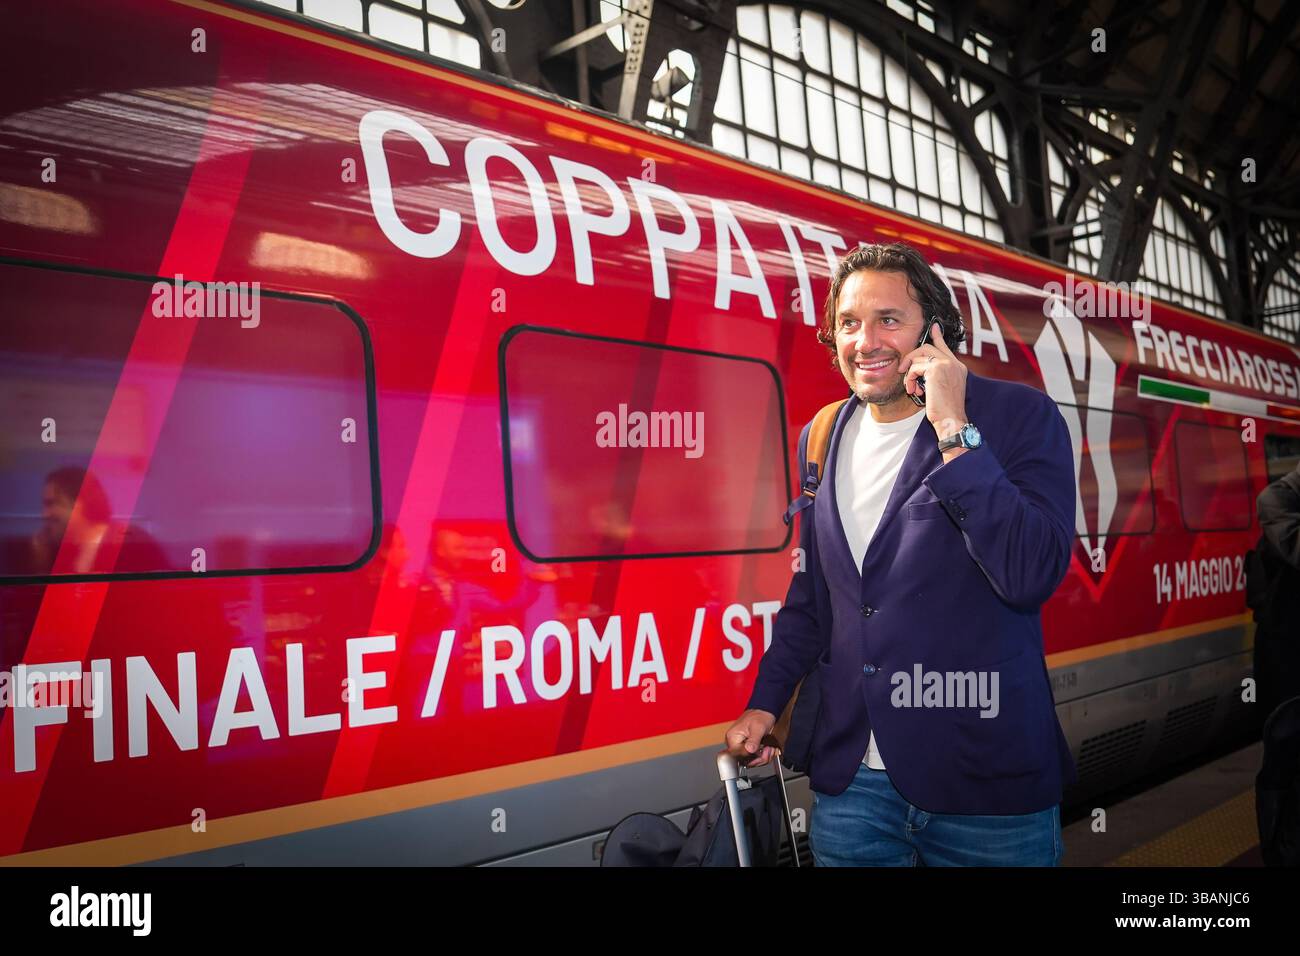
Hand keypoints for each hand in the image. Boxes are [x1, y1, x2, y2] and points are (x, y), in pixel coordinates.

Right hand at [723, 709, 776, 766]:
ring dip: (763, 757)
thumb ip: (753, 740)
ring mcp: (741, 746)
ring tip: (769, 748)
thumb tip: (749, 750)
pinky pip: (754, 757)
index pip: (739, 756)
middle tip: (768, 750)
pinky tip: (767, 749)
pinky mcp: (747, 748)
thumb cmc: (759, 716)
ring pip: (751, 761)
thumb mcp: (758, 728)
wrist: (764, 712)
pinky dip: (763, 755)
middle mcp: (735, 744)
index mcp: (732, 738)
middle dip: (760, 758)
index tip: (761, 753)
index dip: (752, 757)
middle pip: (745, 760)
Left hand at [902, 322, 967, 438]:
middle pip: (927, 347)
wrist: (951, 421)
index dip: (937, 336)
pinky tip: (913, 391)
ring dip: (910, 372)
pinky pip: (914, 367)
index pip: (945, 347)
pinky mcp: (936, 369)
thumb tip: (919, 369)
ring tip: (911, 387)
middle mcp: (954, 363)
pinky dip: (910, 379)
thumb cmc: (945, 411)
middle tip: (902, 370)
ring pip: (919, 356)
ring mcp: (946, 364)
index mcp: (958, 368)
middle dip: (911, 357)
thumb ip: (934, 376)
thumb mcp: (941, 390)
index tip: (933, 326)